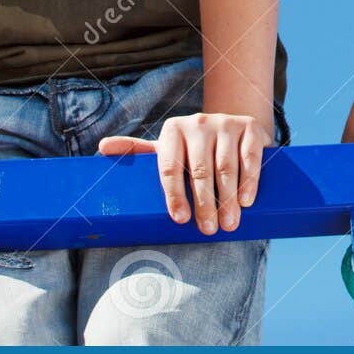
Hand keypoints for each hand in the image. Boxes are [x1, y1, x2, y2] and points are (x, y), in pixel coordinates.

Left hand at [99, 113, 270, 234]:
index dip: (174, 196)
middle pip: (200, 171)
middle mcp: (198, 123)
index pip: (169, 167)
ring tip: (228, 223)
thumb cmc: (193, 147)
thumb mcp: (167, 148)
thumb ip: (137, 150)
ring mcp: (226, 123)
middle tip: (209, 230)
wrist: (232, 126)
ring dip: (228, 199)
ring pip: (226, 167)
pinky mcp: (250, 127)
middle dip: (205, 204)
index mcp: (173, 130)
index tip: (181, 220)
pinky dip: (249, 181)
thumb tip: (102, 147)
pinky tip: (246, 201)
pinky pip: (250, 157)